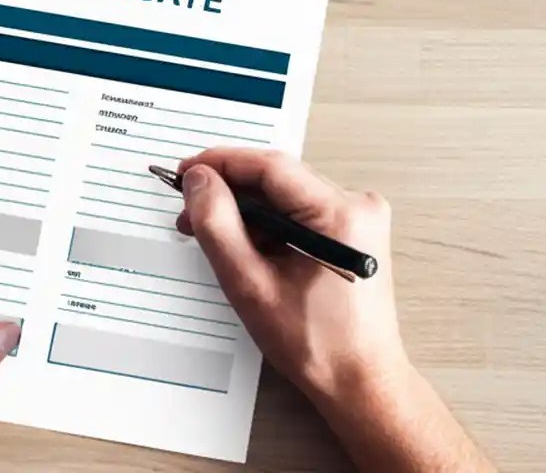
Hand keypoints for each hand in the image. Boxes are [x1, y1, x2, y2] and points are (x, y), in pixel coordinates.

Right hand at [176, 149, 406, 402]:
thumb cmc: (317, 345)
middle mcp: (357, 207)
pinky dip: (266, 224)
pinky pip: (299, 211)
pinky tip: (241, 244)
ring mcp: (358, 219)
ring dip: (245, 210)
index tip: (184, 172)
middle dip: (228, 191)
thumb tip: (198, 181)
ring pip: (285, 195)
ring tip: (209, 233)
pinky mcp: (351, 233)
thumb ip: (218, 226)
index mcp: (341, 215)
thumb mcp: (251, 285)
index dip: (220, 163)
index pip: (270, 167)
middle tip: (188, 209)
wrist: (360, 382)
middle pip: (277, 179)